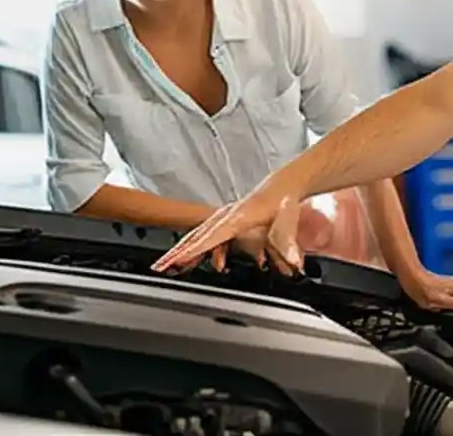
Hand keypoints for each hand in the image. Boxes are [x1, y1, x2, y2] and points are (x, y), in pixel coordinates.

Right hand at [152, 177, 303, 274]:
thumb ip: (288, 242)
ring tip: (163, 265)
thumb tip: (293, 261)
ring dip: (179, 249)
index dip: (196, 249)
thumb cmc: (284, 202)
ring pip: (197, 234)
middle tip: (159, 266)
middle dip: (177, 251)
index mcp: (239, 217)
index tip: (179, 259)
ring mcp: (224, 218)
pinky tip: (184, 257)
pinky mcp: (226, 221)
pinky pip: (203, 234)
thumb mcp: (289, 221)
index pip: (213, 236)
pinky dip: (190, 246)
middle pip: (197, 235)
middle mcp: (227, 216)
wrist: (284, 186)